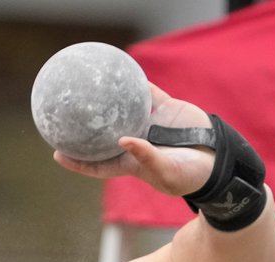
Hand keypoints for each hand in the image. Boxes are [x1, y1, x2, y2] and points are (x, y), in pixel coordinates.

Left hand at [53, 84, 215, 196]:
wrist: (216, 159)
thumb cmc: (188, 175)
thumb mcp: (165, 170)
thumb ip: (145, 157)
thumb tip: (123, 140)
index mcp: (130, 163)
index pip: (98, 165)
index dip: (78, 162)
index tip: (57, 155)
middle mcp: (136, 143)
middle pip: (104, 136)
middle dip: (85, 130)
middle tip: (63, 119)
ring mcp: (150, 125)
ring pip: (122, 111)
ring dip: (107, 103)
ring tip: (88, 89)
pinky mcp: (165, 109)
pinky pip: (147, 94)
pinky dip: (136, 84)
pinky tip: (123, 73)